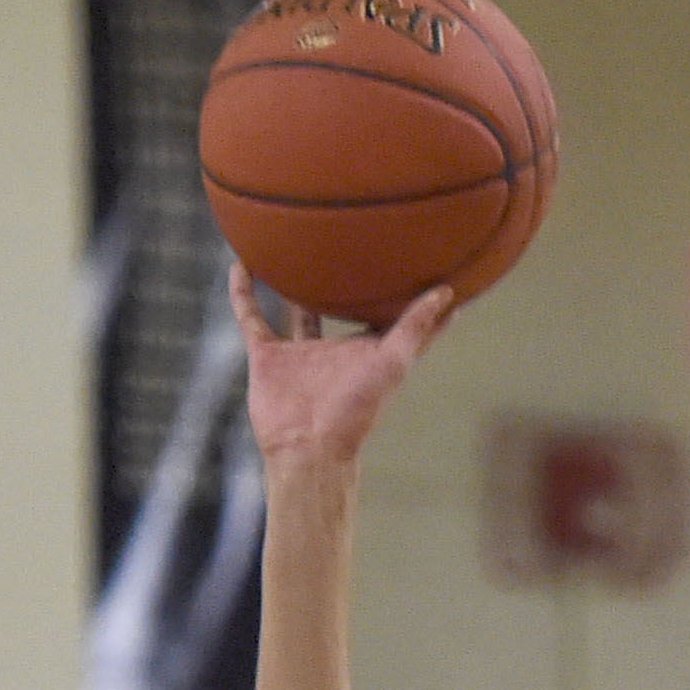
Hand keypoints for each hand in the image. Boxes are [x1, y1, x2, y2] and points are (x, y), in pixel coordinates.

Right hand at [230, 263, 453, 468]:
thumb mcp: (394, 362)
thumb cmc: (356, 409)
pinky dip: (243, 292)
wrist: (307, 446)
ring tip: (295, 248)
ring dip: (295, 285)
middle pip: (342, 309)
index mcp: (366, 351)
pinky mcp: (267, 357)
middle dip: (349, 283)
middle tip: (356, 243)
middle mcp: (334, 351)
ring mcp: (299, 354)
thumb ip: (418, 328)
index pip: (389, 318)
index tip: (416, 263)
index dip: (403, 296)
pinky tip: (240, 262)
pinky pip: (251, 317)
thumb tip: (449, 293)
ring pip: (297, 311)